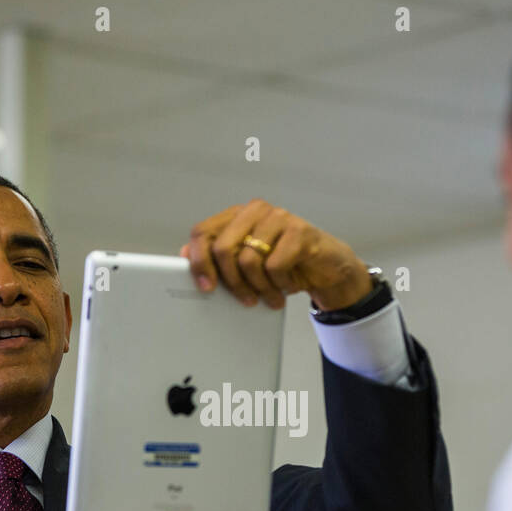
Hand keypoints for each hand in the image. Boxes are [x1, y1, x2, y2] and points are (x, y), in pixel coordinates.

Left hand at [180, 198, 372, 310]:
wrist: (328, 267)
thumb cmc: (286, 263)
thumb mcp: (249, 262)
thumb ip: (219, 256)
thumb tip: (183, 255)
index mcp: (237, 215)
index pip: (203, 232)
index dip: (199, 262)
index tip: (206, 287)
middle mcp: (255, 211)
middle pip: (222, 248)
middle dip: (231, 282)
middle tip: (245, 299)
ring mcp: (278, 218)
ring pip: (248, 260)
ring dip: (259, 288)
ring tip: (269, 296)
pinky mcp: (299, 232)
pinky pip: (274, 265)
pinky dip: (279, 284)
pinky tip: (286, 286)